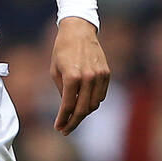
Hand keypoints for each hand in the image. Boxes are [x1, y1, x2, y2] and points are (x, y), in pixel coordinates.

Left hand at [49, 17, 109, 134]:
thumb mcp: (55, 71)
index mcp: (72, 77)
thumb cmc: (62, 50)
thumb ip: (62, 91)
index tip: (58, 128)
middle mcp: (88, 77)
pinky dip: (93, 102)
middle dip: (73, 122)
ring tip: (73, 117)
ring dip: (83, 113)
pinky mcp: (106, 73)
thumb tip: (67, 108)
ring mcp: (99, 76)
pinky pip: (101, 95)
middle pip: (83, 110)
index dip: (62, 120)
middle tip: (65, 129)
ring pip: (94, 104)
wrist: (79, 31)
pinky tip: (84, 103)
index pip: (68, 106)